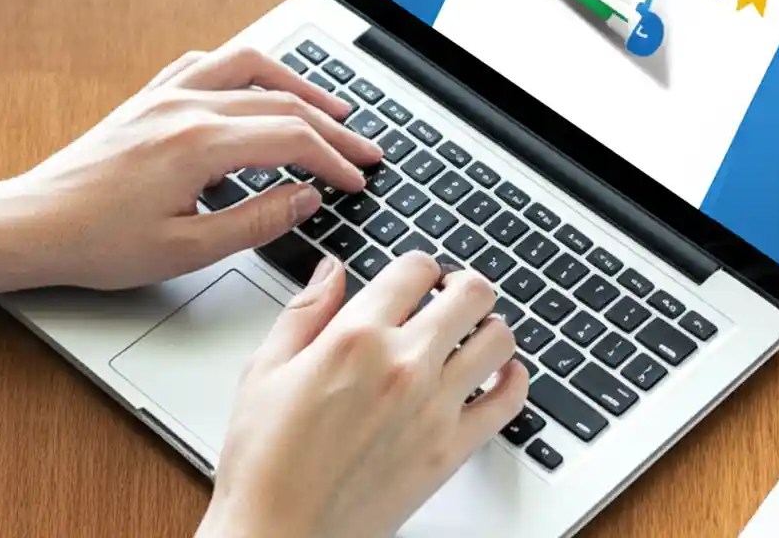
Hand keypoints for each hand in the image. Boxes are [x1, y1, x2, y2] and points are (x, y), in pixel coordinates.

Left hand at [0, 46, 382, 292]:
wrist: (32, 225)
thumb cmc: (97, 243)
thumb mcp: (187, 249)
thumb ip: (257, 221)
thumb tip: (306, 198)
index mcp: (197, 145)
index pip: (291, 138)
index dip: (334, 160)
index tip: (355, 181)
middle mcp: (185, 107)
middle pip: (282, 103)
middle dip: (333, 128)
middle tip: (365, 151)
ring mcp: (166, 96)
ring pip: (250, 67)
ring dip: (298, 85)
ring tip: (331, 107)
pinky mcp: (149, 98)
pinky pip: (208, 64)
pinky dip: (246, 70)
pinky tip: (261, 86)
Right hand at [199, 253, 527, 537]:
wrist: (279, 534)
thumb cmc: (264, 463)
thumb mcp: (265, 370)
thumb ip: (305, 312)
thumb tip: (331, 269)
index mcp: (354, 337)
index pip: (417, 268)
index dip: (421, 267)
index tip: (419, 279)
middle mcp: (403, 364)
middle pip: (472, 292)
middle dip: (464, 286)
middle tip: (453, 299)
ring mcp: (435, 406)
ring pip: (500, 337)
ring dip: (490, 328)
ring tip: (472, 336)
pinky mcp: (453, 448)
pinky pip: (511, 399)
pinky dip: (514, 379)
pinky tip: (499, 375)